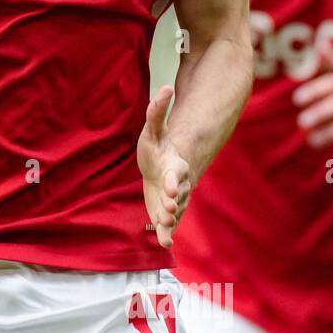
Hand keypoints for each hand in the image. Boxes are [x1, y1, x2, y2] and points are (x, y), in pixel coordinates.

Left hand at [137, 85, 191, 247]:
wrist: (162, 165)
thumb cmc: (157, 147)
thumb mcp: (153, 129)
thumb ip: (157, 111)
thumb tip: (165, 87)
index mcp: (176, 166)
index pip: (177, 173)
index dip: (175, 179)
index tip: (171, 186)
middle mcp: (179, 185)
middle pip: (179, 195)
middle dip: (173, 202)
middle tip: (168, 210)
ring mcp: (174, 199)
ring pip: (175, 211)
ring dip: (170, 221)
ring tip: (164, 231)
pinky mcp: (166, 211)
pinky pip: (168, 224)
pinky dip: (166, 234)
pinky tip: (165, 245)